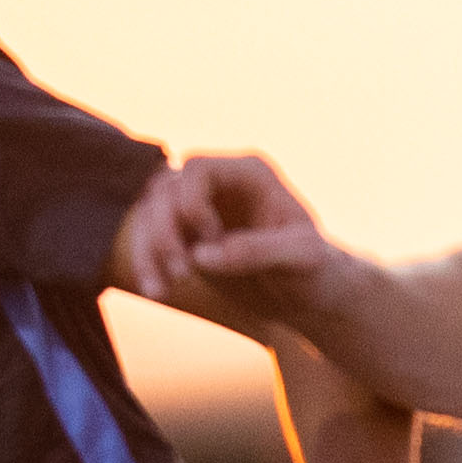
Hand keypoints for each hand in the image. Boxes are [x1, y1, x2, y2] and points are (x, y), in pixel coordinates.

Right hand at [113, 155, 345, 330]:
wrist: (309, 294)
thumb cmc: (315, 270)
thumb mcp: (300, 259)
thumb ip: (257, 251)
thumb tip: (200, 255)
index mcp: (251, 173)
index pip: (198, 168)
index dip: (191, 202)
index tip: (210, 240)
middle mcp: (220, 182)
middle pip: (165, 188)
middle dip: (165, 231)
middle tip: (184, 273)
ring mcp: (200, 206)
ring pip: (150, 212)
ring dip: (148, 250)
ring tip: (161, 290)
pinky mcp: (186, 234)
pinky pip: (150, 238)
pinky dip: (147, 263)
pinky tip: (157, 291)